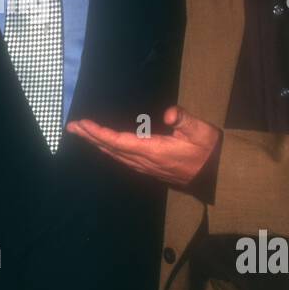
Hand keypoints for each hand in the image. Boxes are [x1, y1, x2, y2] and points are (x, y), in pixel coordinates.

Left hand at [66, 105, 220, 187]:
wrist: (217, 176)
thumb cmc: (209, 151)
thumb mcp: (201, 132)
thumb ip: (185, 121)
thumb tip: (170, 113)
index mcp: (154, 151)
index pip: (119, 141)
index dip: (99, 133)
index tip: (82, 124)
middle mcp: (145, 162)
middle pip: (111, 149)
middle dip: (90, 137)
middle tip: (72, 127)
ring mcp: (146, 168)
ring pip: (115, 155)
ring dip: (97, 144)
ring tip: (83, 133)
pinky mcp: (150, 169)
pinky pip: (123, 159)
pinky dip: (109, 150)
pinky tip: (104, 146)